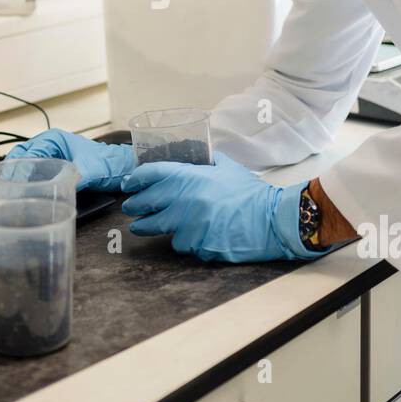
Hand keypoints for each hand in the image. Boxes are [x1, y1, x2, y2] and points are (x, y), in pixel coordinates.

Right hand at [6, 128, 135, 190]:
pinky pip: (35, 174)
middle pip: (21, 157)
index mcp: (54, 139)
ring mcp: (51, 157)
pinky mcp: (55, 169)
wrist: (122, 168)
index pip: (26, 152)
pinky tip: (26, 195)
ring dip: (17, 178)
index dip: (15, 167)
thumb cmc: (108, 162)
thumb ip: (76, 178)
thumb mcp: (91, 170)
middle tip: (6, 190)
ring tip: (11, 194)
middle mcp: (49, 146)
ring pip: (26, 166)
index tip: (10, 183)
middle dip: (11, 172)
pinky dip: (27, 182)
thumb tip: (60, 189)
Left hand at [120, 151, 319, 262]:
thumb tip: (195, 155)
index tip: (128, 183)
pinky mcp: (197, 246)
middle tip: (131, 207)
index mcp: (191, 177)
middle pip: (147, 203)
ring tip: (141, 227)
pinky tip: (189, 237)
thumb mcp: (227, 168)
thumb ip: (207, 161)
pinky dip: (182, 241)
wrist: (272, 220)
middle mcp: (185, 200)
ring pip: (158, 228)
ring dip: (148, 227)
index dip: (136, 179)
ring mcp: (190, 225)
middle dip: (135, 206)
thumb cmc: (250, 193)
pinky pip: (180, 244)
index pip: (152, 174)